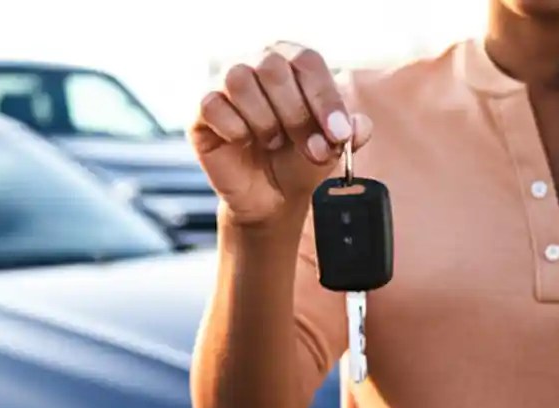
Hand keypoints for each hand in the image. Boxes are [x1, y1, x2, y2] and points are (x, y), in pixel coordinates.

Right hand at [190, 42, 372, 226]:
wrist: (269, 196)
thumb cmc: (298, 160)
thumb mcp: (332, 146)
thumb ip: (351, 131)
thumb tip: (357, 126)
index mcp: (289, 60)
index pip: (306, 61)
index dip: (324, 98)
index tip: (338, 134)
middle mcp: (255, 63)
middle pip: (273, 67)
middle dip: (297, 114)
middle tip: (309, 149)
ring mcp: (223, 84)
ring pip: (240, 79)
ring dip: (264, 119)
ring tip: (273, 142)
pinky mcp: (200, 111)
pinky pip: (212, 105)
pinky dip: (234, 128)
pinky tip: (244, 142)